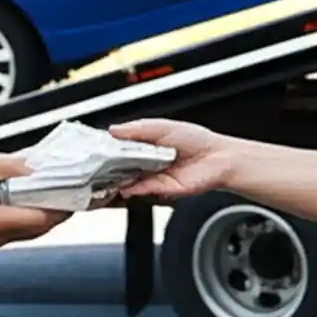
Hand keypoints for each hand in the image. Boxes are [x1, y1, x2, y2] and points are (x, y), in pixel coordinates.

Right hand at [0, 152, 69, 251]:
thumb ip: (10, 166)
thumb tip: (33, 166)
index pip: (43, 219)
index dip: (62, 207)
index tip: (75, 194)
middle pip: (38, 229)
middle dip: (54, 212)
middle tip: (66, 193)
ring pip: (25, 232)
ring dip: (38, 216)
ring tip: (46, 194)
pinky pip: (10, 232)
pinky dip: (21, 219)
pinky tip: (19, 202)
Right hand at [108, 119, 232, 200]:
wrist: (218, 158)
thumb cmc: (197, 140)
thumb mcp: (163, 127)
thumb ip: (138, 129)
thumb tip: (114, 129)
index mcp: (149, 144)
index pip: (124, 146)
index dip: (111, 147)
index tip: (98, 147)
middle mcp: (150, 161)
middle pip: (125, 164)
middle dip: (112, 165)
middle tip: (97, 164)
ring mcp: (155, 175)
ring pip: (131, 178)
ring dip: (119, 179)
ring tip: (106, 177)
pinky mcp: (162, 189)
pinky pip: (144, 189)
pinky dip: (133, 188)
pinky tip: (125, 186)